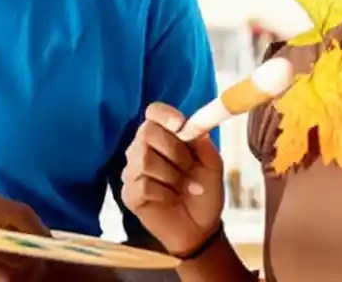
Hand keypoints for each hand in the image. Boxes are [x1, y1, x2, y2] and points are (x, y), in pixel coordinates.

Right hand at [121, 102, 225, 256]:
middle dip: (174, 150)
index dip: (165, 115)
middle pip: (146, 132)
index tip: (180, 125)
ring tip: (185, 187)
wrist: (200, 227)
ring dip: (172, 175)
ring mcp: (133, 172)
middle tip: (190, 167)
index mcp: (163, 136)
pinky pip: (143, 185)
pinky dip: (164, 193)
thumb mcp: (212, 164)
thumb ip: (202, 143)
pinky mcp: (129, 194)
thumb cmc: (204, 191)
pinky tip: (171, 199)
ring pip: (144, 160)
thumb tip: (194, 125)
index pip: (154, 113)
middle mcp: (143, 149)